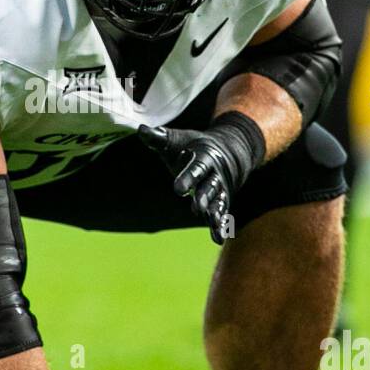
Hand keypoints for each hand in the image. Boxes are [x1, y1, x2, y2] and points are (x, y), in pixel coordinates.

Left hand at [139, 122, 235, 243]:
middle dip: (204, 197)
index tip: (178, 189)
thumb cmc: (193, 146)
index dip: (187, 177)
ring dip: (215, 213)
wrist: (227, 149)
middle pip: (209, 187)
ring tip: (213, 223)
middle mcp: (215, 175)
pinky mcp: (222, 200)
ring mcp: (220, 189)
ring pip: (218, 202)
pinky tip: (217, 239)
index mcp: (204, 158)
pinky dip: (220, 226)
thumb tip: (141, 130)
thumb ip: (159, 138)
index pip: (196, 168)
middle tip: (197, 208)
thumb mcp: (177, 139)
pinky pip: (222, 214)